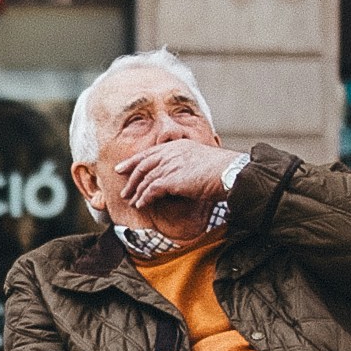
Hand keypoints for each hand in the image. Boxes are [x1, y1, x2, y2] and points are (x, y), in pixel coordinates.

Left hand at [116, 134, 234, 237]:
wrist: (229, 173)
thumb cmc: (222, 170)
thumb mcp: (201, 160)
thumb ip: (186, 163)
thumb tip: (180, 176)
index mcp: (178, 146)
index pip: (149, 153)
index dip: (133, 161)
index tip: (122, 167)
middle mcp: (171, 153)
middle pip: (142, 165)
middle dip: (130, 178)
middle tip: (123, 190)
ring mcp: (170, 165)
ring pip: (145, 179)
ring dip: (137, 192)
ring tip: (131, 202)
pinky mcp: (170, 179)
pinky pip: (150, 190)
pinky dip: (144, 198)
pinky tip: (141, 205)